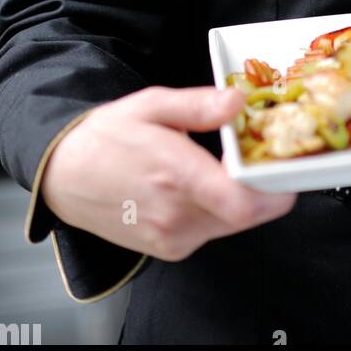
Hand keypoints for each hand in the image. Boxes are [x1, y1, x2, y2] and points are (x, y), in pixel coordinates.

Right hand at [40, 86, 296, 260]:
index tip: (286, 164)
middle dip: (264, 186)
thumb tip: (238, 101)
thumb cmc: (107, 137)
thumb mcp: (152, 105)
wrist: (64, 175)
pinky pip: (212, 231)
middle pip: (247, 215)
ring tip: (232, 166)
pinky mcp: (169, 249)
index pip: (243, 204)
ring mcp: (172, 238)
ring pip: (232, 224)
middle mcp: (176, 216)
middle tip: (264, 156)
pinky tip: (206, 185)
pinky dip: (221, 209)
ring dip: (242, 198)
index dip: (276, 189)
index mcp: (175, 177)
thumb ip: (199, 105)